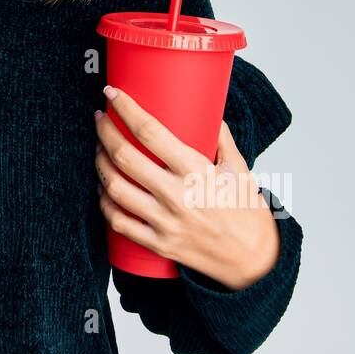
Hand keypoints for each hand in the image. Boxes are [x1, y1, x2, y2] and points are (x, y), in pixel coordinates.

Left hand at [94, 85, 278, 290]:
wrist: (255, 260)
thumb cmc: (247, 211)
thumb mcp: (240, 168)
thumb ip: (221, 137)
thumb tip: (208, 110)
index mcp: (197, 171)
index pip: (151, 133)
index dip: (126, 109)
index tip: (113, 93)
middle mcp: (177, 196)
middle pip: (125, 158)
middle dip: (105, 133)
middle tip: (100, 119)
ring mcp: (165, 222)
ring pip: (115, 189)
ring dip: (100, 164)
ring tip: (99, 150)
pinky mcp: (158, 244)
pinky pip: (118, 222)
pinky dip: (104, 202)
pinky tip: (104, 188)